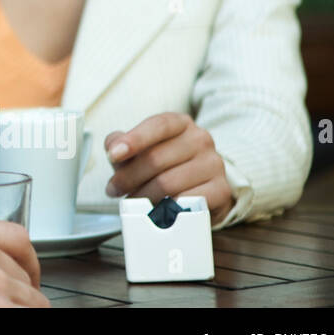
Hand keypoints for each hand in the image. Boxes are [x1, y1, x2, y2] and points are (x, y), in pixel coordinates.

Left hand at [103, 112, 233, 224]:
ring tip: (131, 201)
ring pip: (168, 183)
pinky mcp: (221, 190)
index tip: (113, 155)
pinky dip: (165, 208)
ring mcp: (213, 164)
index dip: (133, 140)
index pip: (157, 126)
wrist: (203, 184)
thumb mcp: (142, 147)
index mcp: (180, 123)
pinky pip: (186, 202)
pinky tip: (154, 211)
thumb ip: (121, 143)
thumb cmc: (166, 164)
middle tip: (113, 189)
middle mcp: (200, 139)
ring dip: (142, 196)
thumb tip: (112, 148)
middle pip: (156, 158)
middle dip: (128, 177)